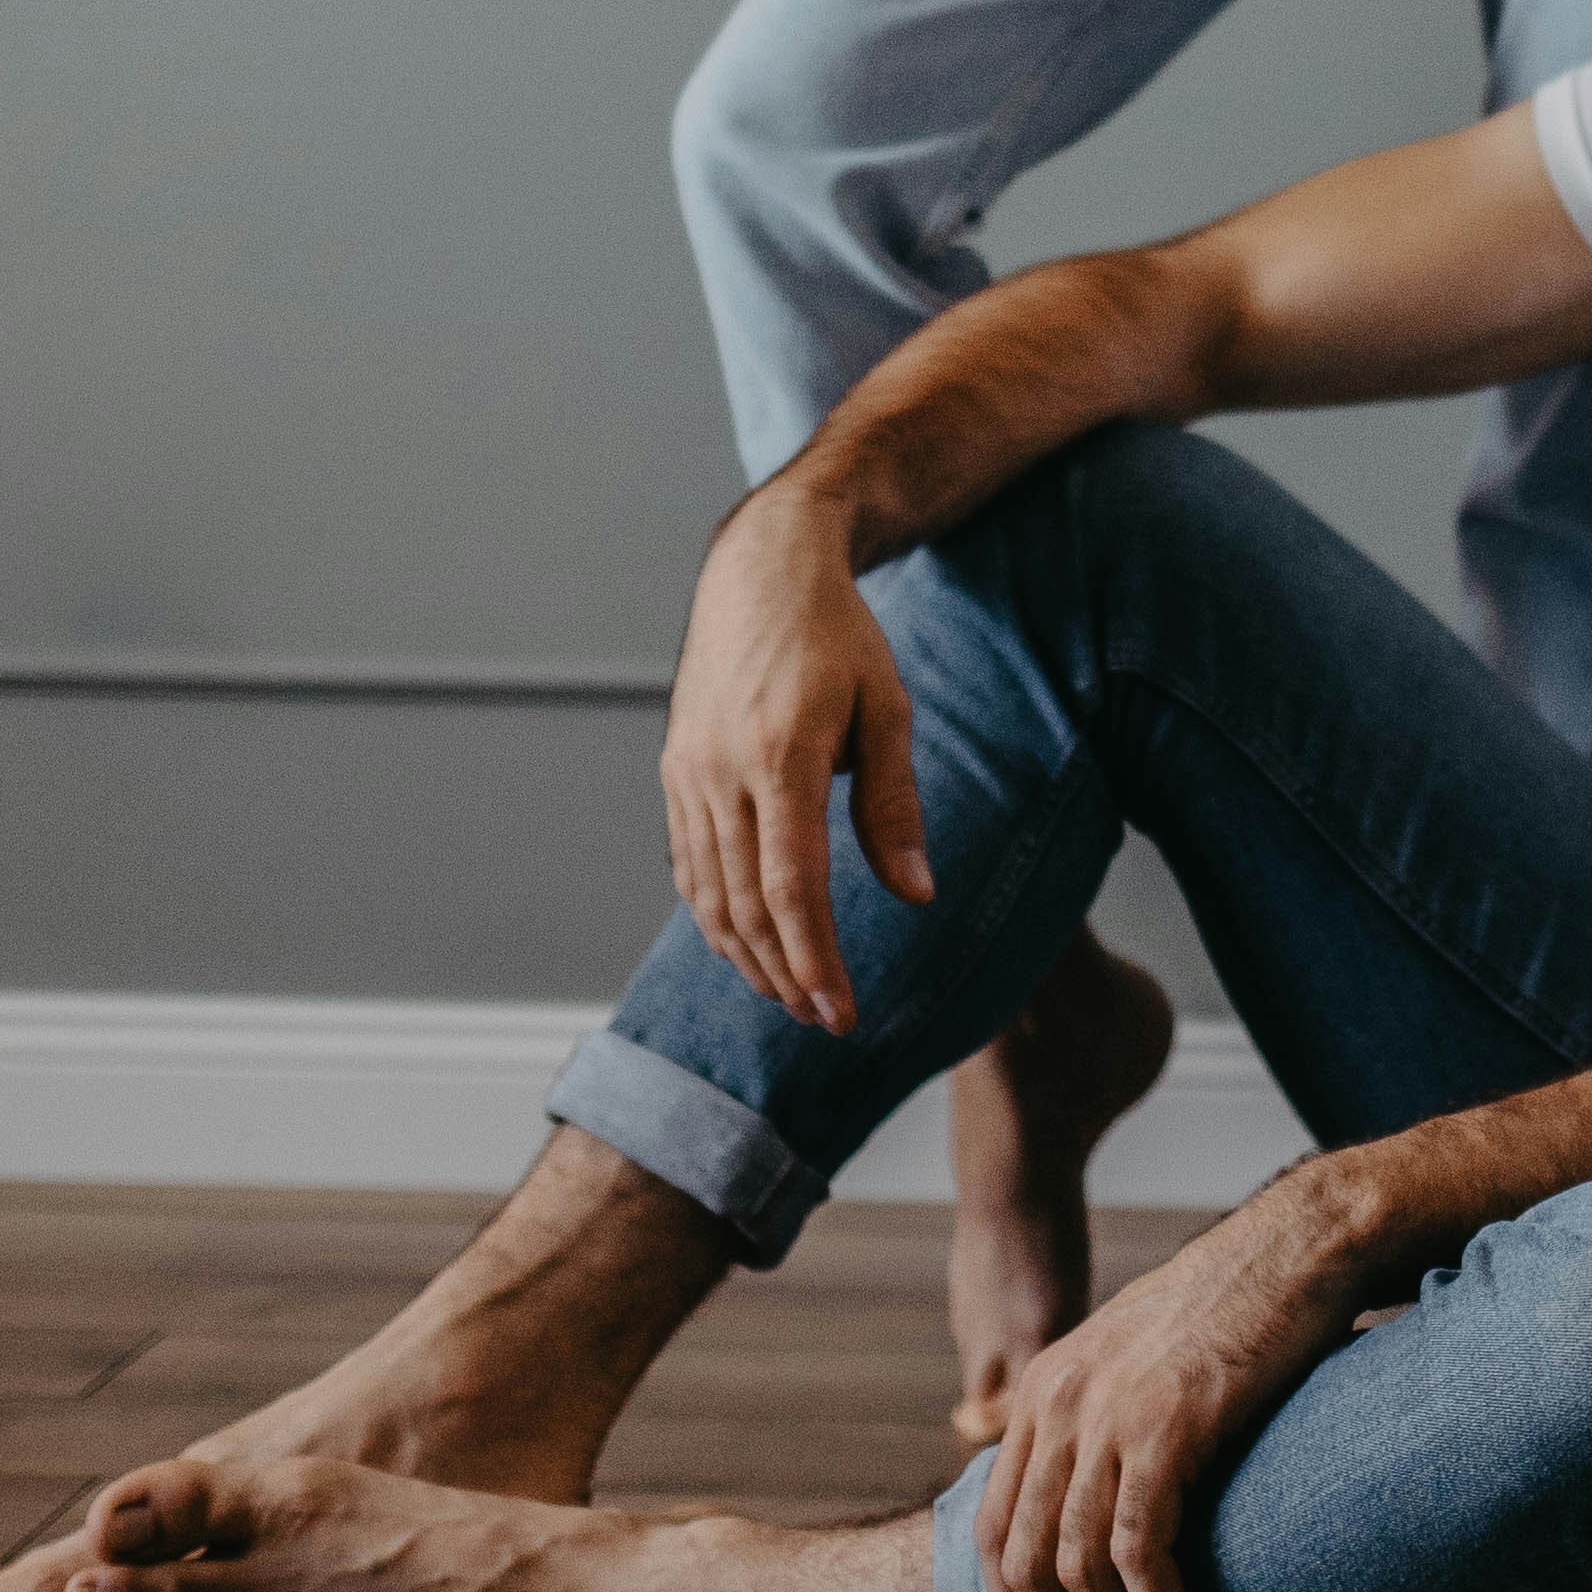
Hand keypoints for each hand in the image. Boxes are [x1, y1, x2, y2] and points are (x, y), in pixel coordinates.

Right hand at [660, 481, 933, 1030]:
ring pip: (709, 894)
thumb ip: (894, 807)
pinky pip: (690, 864)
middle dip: (785, 974)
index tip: (840, 1011)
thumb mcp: (887, 709)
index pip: (792, 889)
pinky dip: (714, 915)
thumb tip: (916, 896)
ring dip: (747, 956)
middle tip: (824, 1019)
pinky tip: (745, 943)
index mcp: (781, 757)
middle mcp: (721, 773)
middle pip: (746, 906)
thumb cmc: (838, 635)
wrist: (760, 571)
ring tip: (789, 996)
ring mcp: (689, 774)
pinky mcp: (676, 772)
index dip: (815, 959)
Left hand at [975, 1161, 1367, 1591]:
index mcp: (1042, 1391)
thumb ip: (1103, 1424)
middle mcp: (1056, 1403)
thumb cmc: (1238, 1312)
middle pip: (1025, 1566)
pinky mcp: (1164, 1425)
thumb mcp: (1140, 1363)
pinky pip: (1140, 1553)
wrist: (1297, 1246)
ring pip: (1081, 1571)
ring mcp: (1106, 1413)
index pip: (992, 1531)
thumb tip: (1100, 1515)